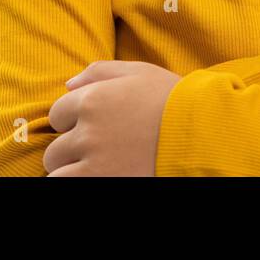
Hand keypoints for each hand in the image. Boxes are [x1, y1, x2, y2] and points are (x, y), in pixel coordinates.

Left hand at [43, 60, 182, 175]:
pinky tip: (95, 177)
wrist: (203, 135)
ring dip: (71, 170)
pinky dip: (76, 182)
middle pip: (56, 147)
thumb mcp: (139, 72)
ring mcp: (94, 164)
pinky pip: (66, 187)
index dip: (73, 120)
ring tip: (98, 166)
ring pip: (58, 171)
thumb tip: (68, 84)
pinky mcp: (102, 184)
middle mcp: (87, 132)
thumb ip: (99, 72)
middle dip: (72, 148)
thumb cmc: (173, 101)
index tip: (94, 125)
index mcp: (92, 100)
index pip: (57, 113)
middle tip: (99, 149)